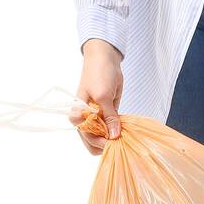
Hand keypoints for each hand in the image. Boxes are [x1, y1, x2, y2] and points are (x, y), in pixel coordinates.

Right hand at [71, 39, 123, 154]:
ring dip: (113, 139)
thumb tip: (114, 136)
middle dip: (106, 143)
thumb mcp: (104, 96)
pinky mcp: (108, 114)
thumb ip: (109, 117)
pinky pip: (112, 128)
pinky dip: (118, 132)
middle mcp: (85, 119)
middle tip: (120, 141)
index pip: (86, 136)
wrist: (105, 59)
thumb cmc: (98, 74)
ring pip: (103, 137)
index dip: (99, 142)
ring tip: (124, 136)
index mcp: (78, 115)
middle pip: (93, 141)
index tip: (113, 142)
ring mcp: (97, 118)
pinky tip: (125, 131)